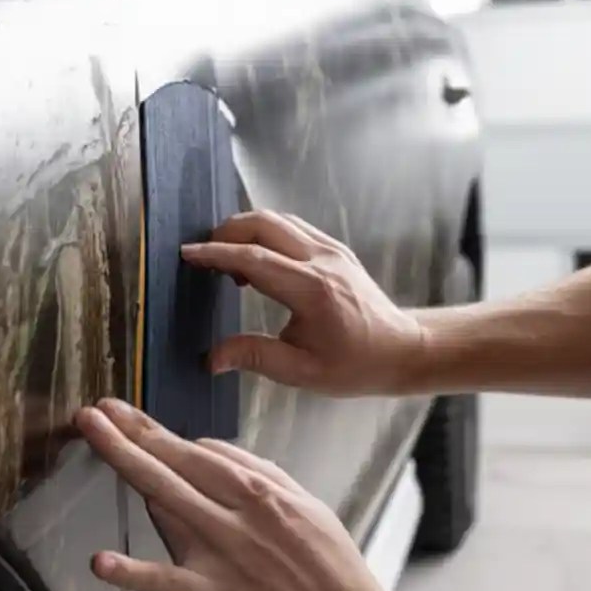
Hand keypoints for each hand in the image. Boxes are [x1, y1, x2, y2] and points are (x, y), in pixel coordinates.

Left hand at [77, 398, 419, 590]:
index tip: (122, 411)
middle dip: (129, 434)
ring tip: (95, 440)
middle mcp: (238, 517)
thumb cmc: (332, 571)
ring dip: (125, 465)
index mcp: (261, 493)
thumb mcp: (307, 505)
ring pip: (166, 503)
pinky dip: (133, 573)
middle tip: (94, 413)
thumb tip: (211, 448)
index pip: (194, 451)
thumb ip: (259, 472)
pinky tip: (102, 561)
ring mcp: (223, 556)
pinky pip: (167, 582)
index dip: (152, 429)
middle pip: (173, 466)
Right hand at [181, 211, 425, 394]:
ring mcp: (330, 250)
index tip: (188, 254)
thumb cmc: (355, 365)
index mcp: (312, 291)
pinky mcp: (334, 248)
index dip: (216, 254)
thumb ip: (254, 357)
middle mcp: (322, 261)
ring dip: (245, 230)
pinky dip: (264, 233)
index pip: (254, 260)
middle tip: (204, 256)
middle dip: (226, 233)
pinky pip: (291, 226)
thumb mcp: (302, 371)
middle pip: (263, 224)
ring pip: (277, 219)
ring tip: (227, 262)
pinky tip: (255, 261)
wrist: (402, 349)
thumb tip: (211, 358)